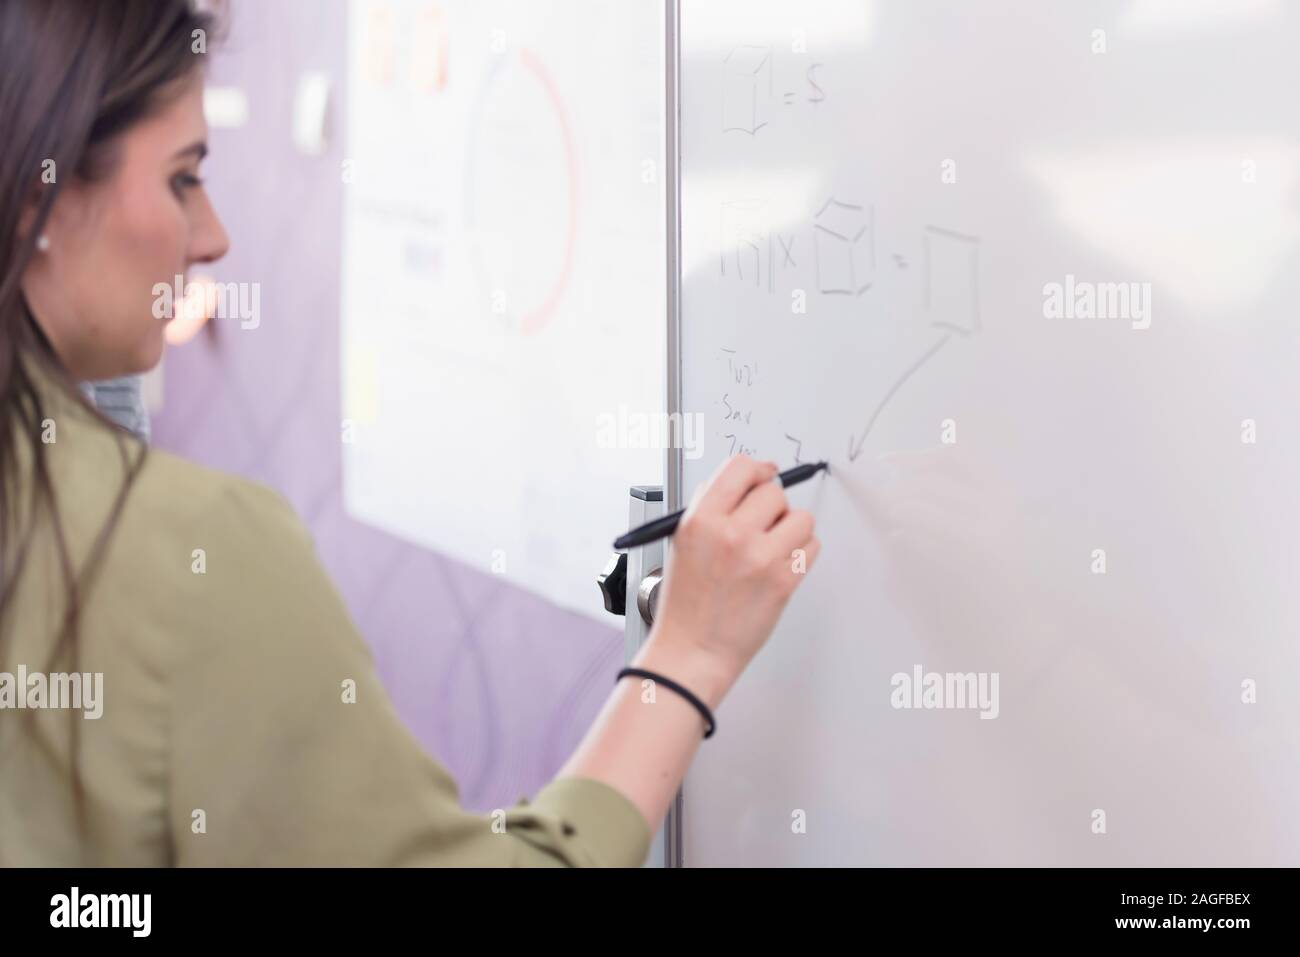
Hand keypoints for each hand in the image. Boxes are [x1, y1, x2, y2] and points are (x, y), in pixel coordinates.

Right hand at [644, 455, 819, 707]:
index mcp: (701, 520)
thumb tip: (749, 478)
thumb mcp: (684, 542)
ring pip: (800, 517)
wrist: (694, 649)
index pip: (741, 468)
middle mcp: (730, 534)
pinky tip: (779, 568)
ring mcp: (759, 557)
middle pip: (774, 492)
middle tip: (761, 528)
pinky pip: (811, 546)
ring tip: (771, 550)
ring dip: (791, 530)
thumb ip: (712, 506)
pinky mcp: (783, 580)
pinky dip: (801, 554)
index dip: (758, 470)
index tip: (764, 477)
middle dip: (772, 508)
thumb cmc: (688, 602)